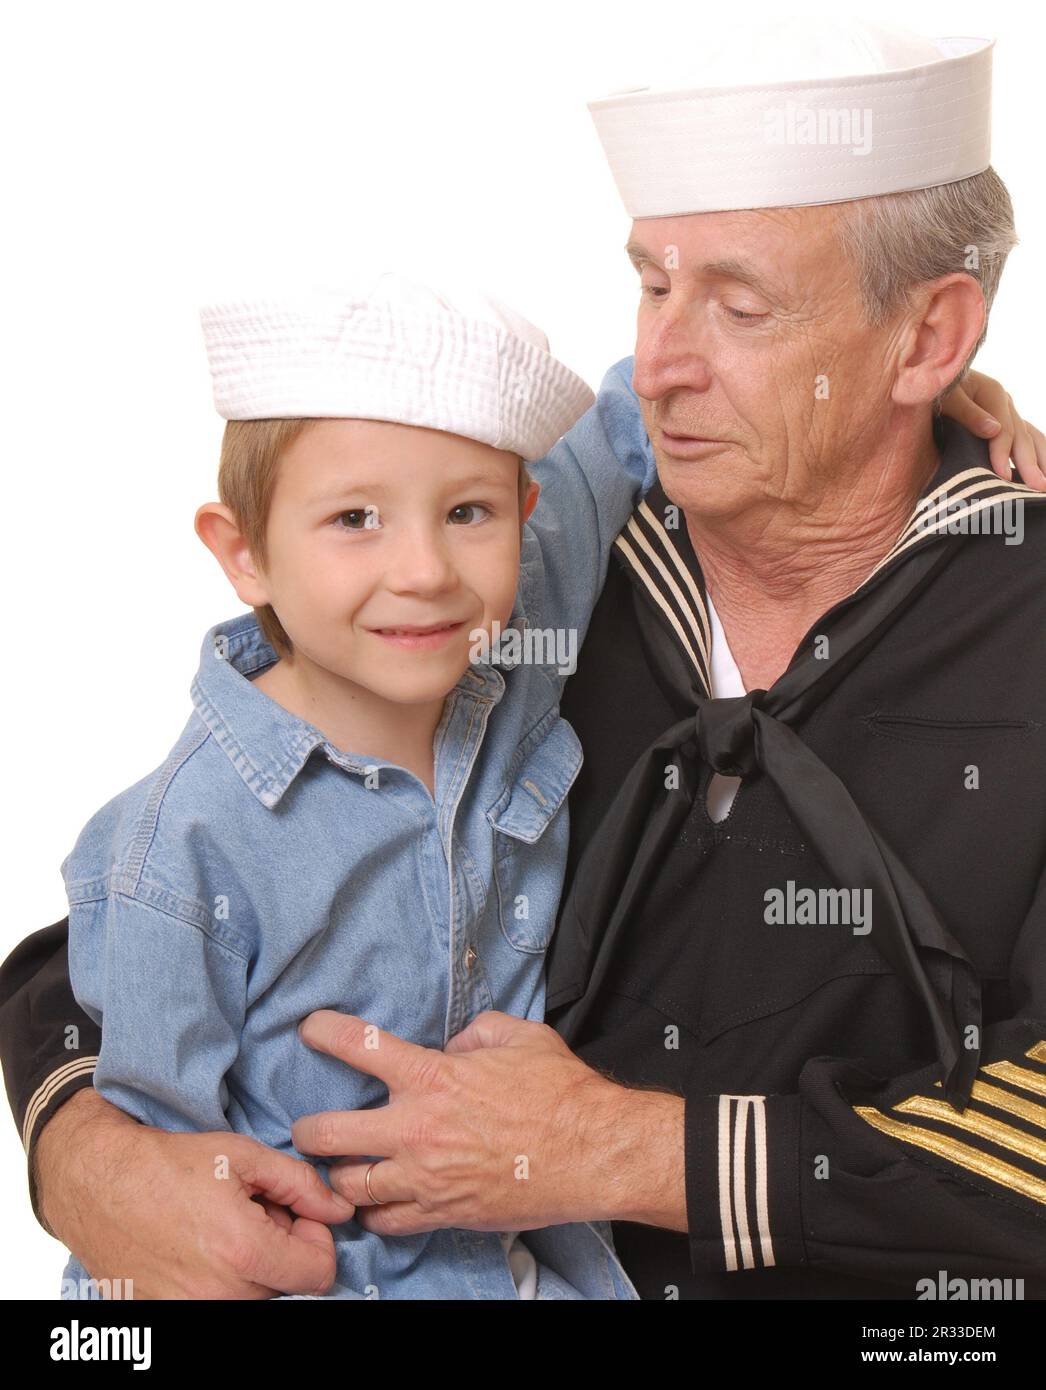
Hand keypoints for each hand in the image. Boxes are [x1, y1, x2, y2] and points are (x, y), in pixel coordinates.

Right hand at [36, 1087, 354, 1298]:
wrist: (99, 1184)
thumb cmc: (169, 1165)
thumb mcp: (244, 1156)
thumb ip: (301, 1184)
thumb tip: (340, 1209)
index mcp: (244, 1252)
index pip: (318, 1274)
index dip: (315, 1239)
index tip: (294, 1215)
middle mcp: (220, 1295)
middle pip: (285, 1287)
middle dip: (282, 1250)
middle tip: (253, 1214)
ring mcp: (190, 1313)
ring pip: (253, 1298)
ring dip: (253, 1268)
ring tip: (226, 1230)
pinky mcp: (167, 1318)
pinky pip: (217, 1305)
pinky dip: (221, 1282)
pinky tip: (203, 1250)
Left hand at [291, 1009, 685, 1236]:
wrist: (592, 1151)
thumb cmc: (560, 1090)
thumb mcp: (518, 1036)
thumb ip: (475, 1033)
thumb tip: (454, 1044)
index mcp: (432, 1077)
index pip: (359, 1046)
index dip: (324, 1032)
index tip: (311, 1028)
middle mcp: (416, 1129)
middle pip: (325, 1133)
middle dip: (306, 1130)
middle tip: (309, 1127)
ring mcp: (426, 1178)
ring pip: (348, 1186)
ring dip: (338, 1176)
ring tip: (342, 1168)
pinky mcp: (443, 1214)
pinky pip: (386, 1223)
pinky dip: (374, 1213)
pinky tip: (378, 1201)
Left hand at [940, 370, 1045, 489]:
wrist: (929, 383)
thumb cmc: (933, 390)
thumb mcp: (946, 397)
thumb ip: (967, 413)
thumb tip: (994, 430)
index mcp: (993, 393)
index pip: (1003, 429)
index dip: (1003, 453)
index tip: (1003, 477)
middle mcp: (1005, 403)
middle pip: (1021, 436)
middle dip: (1030, 464)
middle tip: (1039, 487)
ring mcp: (1007, 414)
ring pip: (1031, 438)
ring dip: (1041, 461)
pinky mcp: (1004, 425)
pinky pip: (1026, 440)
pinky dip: (1036, 455)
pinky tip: (1041, 471)